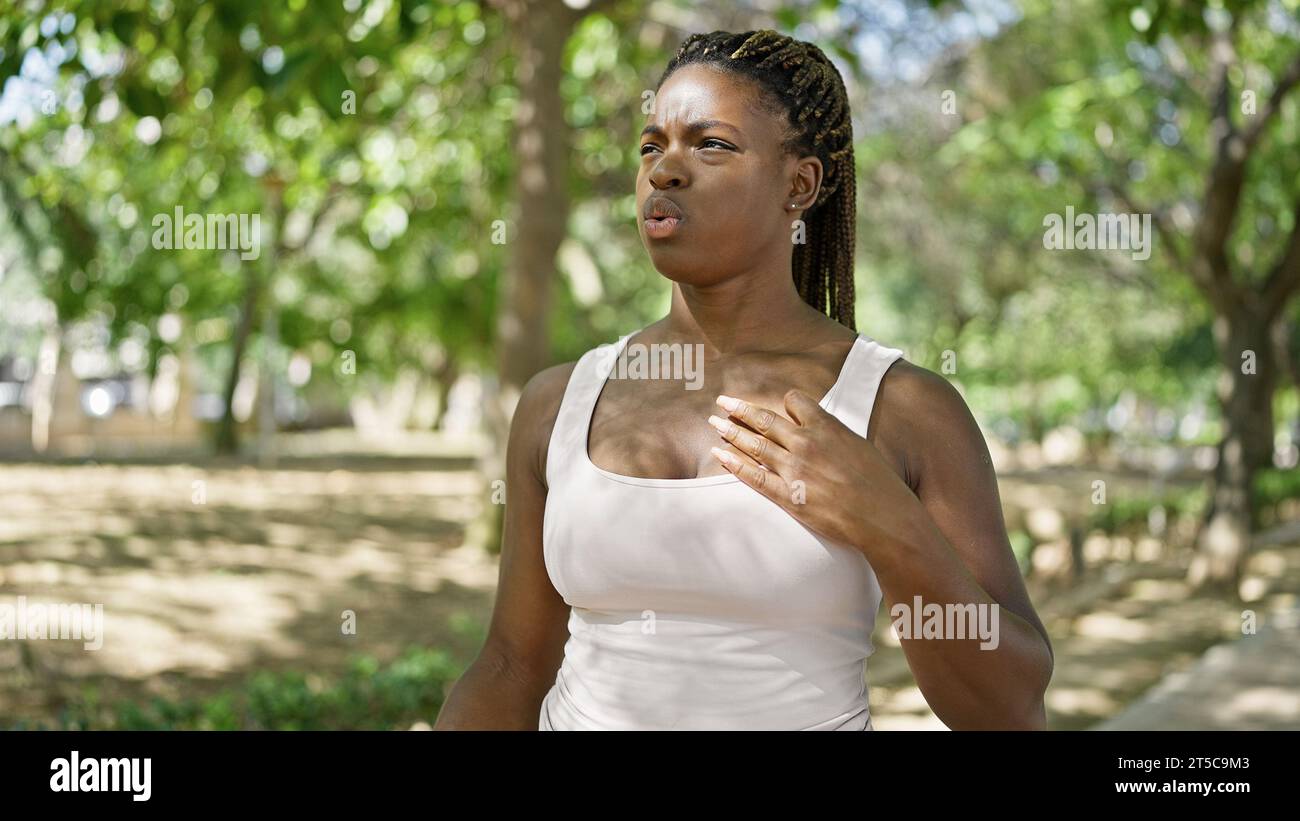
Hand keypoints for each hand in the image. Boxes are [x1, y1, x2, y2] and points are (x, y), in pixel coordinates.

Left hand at [707, 390, 920, 558]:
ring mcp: (795, 469)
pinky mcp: (788, 495)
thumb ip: (833, 434)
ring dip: (731, 431)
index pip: (795, 400)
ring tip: (714, 423)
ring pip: (754, 444)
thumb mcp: (858, 445)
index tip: (776, 406)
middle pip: (765, 419)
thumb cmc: (878, 483)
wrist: (883, 516)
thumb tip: (817, 427)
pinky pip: (754, 476)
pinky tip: (720, 455)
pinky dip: (734, 464)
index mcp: (827, 426)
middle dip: (740, 408)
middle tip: (722, 402)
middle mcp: (807, 443)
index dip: (784, 402)